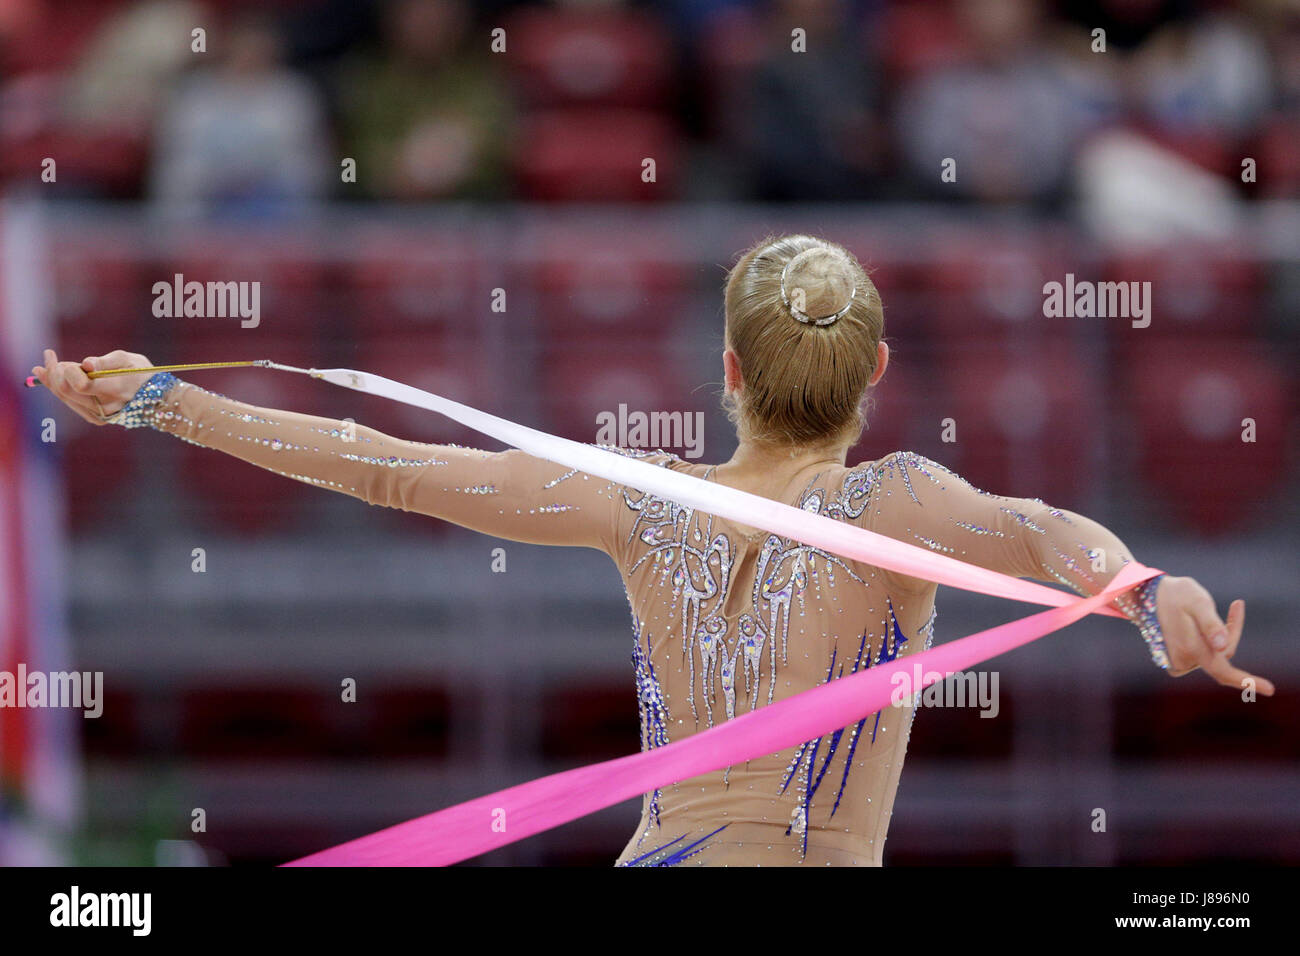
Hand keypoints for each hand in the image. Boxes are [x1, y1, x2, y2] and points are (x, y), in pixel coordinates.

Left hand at [30, 348, 153, 425]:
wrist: (156, 400)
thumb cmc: (142, 374)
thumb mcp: (129, 360)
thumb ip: (106, 361)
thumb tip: (85, 363)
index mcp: (117, 389)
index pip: (82, 384)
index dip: (67, 371)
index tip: (61, 358)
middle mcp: (107, 407)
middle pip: (68, 391)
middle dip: (54, 373)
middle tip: (50, 357)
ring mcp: (100, 416)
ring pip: (66, 398)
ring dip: (51, 381)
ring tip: (44, 366)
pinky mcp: (95, 419)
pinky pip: (71, 403)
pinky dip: (59, 390)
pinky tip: (51, 378)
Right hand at [1156, 575, 1273, 695]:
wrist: (1145, 595)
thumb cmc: (1176, 595)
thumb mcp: (1198, 602)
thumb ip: (1212, 625)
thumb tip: (1222, 647)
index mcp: (1192, 647)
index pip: (1224, 671)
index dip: (1247, 681)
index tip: (1269, 689)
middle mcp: (1183, 659)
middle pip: (1222, 658)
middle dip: (1231, 634)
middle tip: (1236, 605)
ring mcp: (1177, 662)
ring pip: (1212, 657)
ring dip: (1219, 639)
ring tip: (1209, 612)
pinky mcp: (1174, 660)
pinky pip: (1200, 657)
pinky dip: (1206, 644)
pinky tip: (1199, 627)